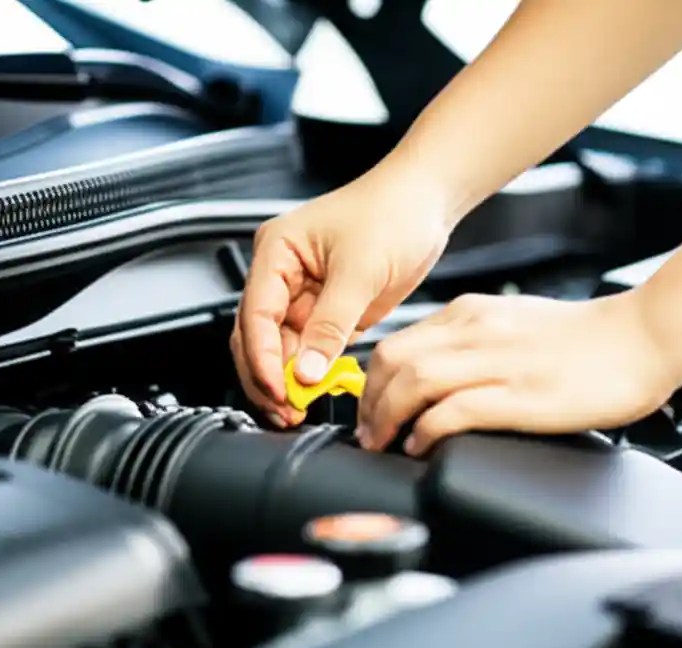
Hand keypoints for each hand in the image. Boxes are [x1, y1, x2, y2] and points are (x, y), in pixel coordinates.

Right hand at [232, 168, 452, 426]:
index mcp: (276, 250)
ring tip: (298, 410)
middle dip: (267, 376)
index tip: (278, 389)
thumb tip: (306, 372)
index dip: (261, 357)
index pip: (255, 313)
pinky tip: (316, 395)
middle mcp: (282, 273)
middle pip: (256, 336)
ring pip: (279, 348)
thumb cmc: (393, 211)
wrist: (427, 202)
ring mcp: (303, 294)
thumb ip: (330, 325)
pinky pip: (308, 350)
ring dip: (287, 380)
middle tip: (286, 409)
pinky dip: (309, 374)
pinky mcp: (327, 311)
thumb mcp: (360, 271)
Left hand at [356, 291, 681, 455]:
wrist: (642, 337)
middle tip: (368, 434)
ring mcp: (497, 361)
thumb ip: (473, 343)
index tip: (370, 410)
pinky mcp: (520, 394)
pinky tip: (422, 446)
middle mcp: (476, 330)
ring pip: (412, 382)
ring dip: (388, 418)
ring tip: (385, 444)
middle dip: (369, 402)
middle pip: (392, 360)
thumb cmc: (586, 341)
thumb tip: (435, 380)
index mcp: (471, 313)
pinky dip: (426, 431)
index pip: (397, 342)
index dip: (372, 382)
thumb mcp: (513, 325)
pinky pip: (452, 410)